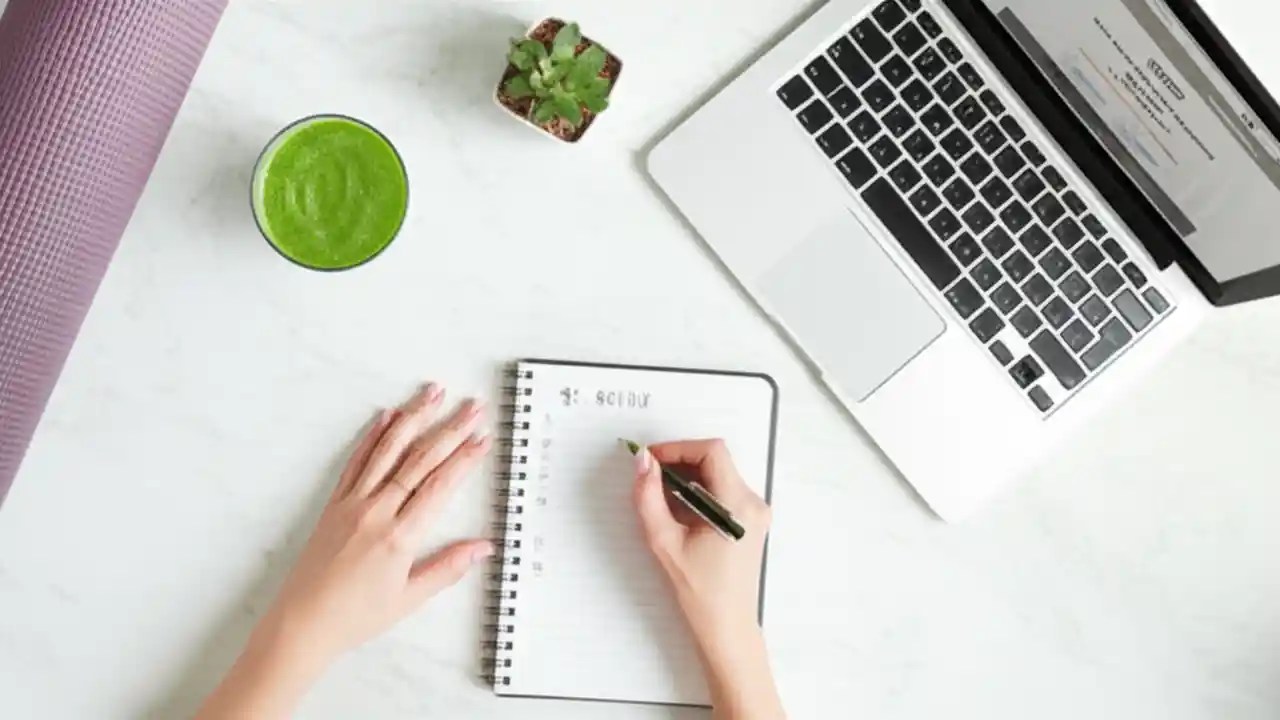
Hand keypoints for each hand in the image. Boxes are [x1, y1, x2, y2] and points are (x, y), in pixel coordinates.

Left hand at [197, 384, 492, 719]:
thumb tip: (483, 547)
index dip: (464, 458)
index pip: (440, 486)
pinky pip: (357, 462)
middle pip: (420, 460)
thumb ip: (447, 567)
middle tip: (472, 407)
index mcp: (399, 537)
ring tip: (433, 394)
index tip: (483, 438)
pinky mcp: (334, 504)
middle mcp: (376, 512)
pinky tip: (387, 416)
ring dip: (413, 418)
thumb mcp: (409, 598)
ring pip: (388, 451)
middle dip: (450, 430)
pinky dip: (373, 437)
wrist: (302, 623)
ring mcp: (353, 504)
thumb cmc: (355, 616)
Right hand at [632, 439, 784, 719]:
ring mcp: (753, 512)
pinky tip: (677, 512)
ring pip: (716, 475)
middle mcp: (752, 504)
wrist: (726, 627)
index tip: (651, 459)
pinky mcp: (747, 520)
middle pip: (714, 460)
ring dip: (685, 478)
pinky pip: (720, 491)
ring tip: (660, 499)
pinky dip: (696, 492)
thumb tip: (643, 464)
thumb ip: (649, 497)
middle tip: (649, 477)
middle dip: (678, 462)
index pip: (711, 452)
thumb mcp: (665, 542)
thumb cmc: (702, 594)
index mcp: (738, 506)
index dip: (677, 448)